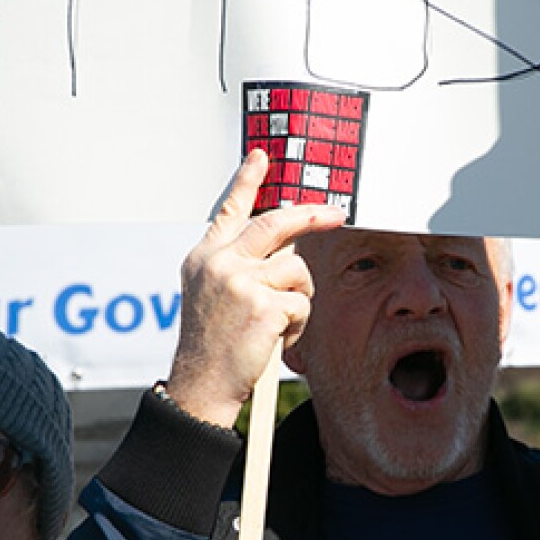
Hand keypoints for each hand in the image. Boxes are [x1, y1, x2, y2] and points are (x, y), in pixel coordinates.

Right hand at [165, 151, 345, 427]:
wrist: (202, 383)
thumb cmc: (211, 345)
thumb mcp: (208, 295)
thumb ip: (234, 266)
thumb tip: (280, 246)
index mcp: (204, 258)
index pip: (229, 211)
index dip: (246, 181)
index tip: (261, 156)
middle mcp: (220, 263)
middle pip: (275, 224)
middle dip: (311, 216)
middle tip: (337, 214)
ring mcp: (241, 282)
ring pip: (297, 271)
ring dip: (300, 297)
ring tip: (278, 322)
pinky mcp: (263, 305)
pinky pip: (303, 304)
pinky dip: (298, 325)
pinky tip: (277, 339)